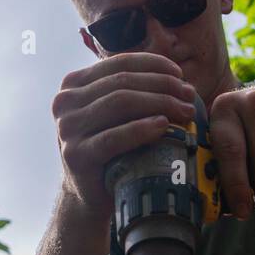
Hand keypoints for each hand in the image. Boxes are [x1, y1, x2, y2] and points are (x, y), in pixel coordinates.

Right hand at [52, 52, 197, 218]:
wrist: (90, 191)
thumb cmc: (111, 148)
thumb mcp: (114, 112)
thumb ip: (131, 89)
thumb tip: (176, 75)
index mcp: (73, 84)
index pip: (119, 63)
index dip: (154, 65)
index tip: (181, 75)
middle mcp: (64, 102)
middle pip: (122, 82)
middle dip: (162, 86)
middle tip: (189, 97)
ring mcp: (67, 128)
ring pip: (119, 103)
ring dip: (159, 104)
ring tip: (185, 112)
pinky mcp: (75, 155)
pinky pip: (113, 137)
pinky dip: (141, 129)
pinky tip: (163, 127)